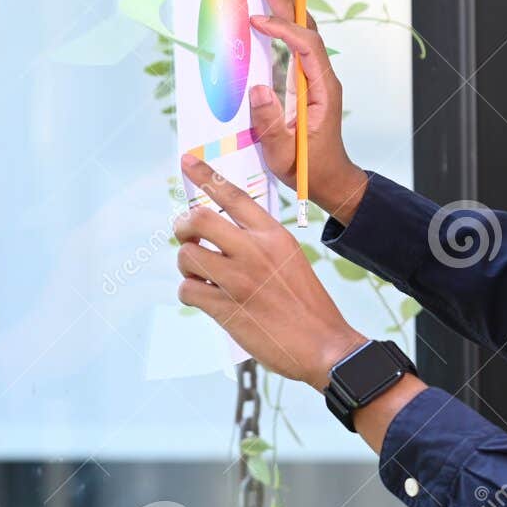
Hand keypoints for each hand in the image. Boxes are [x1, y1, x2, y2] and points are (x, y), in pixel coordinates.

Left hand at [175, 155, 364, 390]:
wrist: (324, 344)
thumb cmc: (306, 304)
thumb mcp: (290, 259)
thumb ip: (258, 244)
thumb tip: (219, 239)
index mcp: (274, 235)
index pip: (233, 196)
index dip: (205, 176)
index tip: (186, 161)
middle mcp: (255, 251)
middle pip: (198, 220)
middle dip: (183, 227)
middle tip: (187, 238)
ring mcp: (239, 280)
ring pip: (187, 257)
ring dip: (187, 267)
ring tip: (203, 277)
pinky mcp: (226, 308)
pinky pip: (188, 291)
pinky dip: (191, 294)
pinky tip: (207, 300)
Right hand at [248, 0, 366, 224]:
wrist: (329, 181)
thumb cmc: (308, 170)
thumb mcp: (286, 154)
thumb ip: (270, 125)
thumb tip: (258, 88)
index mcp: (322, 89)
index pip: (306, 46)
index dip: (283, 29)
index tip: (256, 20)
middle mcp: (321, 76)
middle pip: (305, 27)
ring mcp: (313, 77)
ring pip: (301, 31)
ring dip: (283, 4)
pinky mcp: (303, 81)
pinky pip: (294, 44)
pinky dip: (280, 22)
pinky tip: (265, 9)